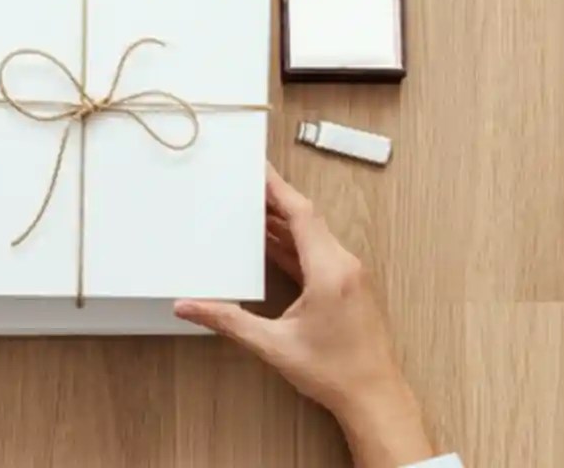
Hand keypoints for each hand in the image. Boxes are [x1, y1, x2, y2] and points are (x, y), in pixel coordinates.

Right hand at [174, 165, 433, 467]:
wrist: (373, 396)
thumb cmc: (333, 372)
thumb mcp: (272, 344)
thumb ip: (228, 321)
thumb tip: (189, 307)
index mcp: (329, 271)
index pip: (300, 214)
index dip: (277, 187)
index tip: (259, 167)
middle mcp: (343, 265)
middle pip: (305, 218)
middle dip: (274, 198)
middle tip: (246, 182)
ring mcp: (348, 274)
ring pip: (312, 234)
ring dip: (283, 220)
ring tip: (252, 207)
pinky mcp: (347, 284)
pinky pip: (317, 251)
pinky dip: (293, 242)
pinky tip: (271, 242)